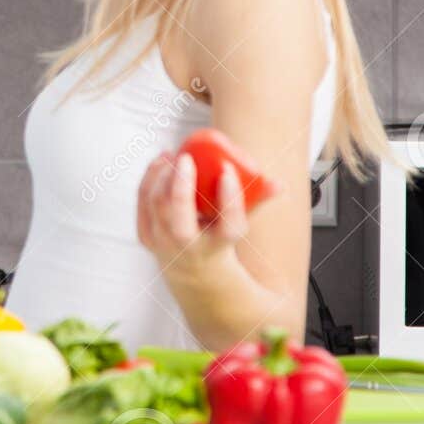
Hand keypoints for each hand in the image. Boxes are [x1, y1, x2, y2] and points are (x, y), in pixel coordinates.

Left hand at [137, 151, 247, 275]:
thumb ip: (258, 200)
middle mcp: (187, 248)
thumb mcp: (240, 222)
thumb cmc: (219, 234)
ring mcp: (163, 243)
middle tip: (186, 158)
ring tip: (173, 156)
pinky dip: (150, 178)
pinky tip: (160, 161)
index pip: (228, 224)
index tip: (227, 171)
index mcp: (219, 245)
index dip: (229, 197)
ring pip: (158, 205)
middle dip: (181, 185)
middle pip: (180, 217)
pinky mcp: (146, 236)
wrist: (192, 268)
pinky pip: (144, 203)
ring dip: (162, 176)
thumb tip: (279, 184)